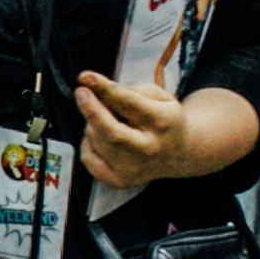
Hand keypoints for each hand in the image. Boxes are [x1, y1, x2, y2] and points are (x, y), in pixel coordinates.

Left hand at [73, 73, 197, 189]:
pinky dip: (88, 143)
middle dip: (91, 110)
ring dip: (93, 124)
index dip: (105, 89)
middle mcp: (149, 149)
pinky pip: (88, 158)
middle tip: (80, 92)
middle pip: (111, 132)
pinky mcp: (119, 181)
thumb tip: (94, 90)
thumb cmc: (162, 118)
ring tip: (107, 119)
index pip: (130, 104)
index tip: (85, 77)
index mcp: (162, 122)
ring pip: (97, 141)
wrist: (179, 153)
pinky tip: (101, 138)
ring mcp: (133, 169)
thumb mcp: (158, 96)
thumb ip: (129, 91)